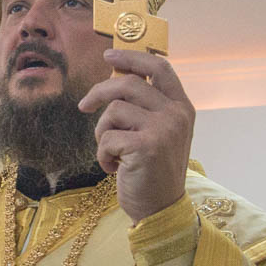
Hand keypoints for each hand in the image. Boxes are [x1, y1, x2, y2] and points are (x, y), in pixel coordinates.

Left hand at [77, 48, 195, 222]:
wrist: (160, 209)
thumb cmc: (152, 171)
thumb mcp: (158, 132)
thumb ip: (146, 106)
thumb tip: (115, 76)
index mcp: (182, 107)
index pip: (160, 67)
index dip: (132, 57)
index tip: (108, 56)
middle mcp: (176, 114)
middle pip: (127, 83)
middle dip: (99, 93)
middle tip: (84, 106)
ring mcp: (164, 129)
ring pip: (113, 111)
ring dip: (102, 133)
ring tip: (111, 152)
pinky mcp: (146, 146)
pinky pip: (107, 137)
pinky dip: (102, 154)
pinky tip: (114, 168)